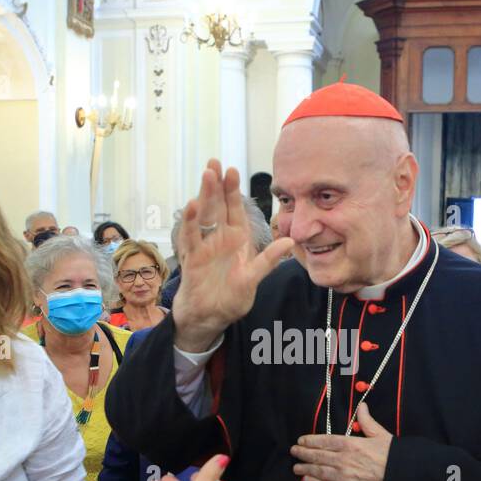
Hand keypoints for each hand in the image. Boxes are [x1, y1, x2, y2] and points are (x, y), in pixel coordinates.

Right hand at [171, 160, 293, 350]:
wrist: (209, 317)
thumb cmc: (231, 297)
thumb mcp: (254, 278)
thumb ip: (268, 260)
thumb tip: (290, 242)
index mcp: (235, 240)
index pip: (234, 210)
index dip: (233, 191)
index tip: (233, 170)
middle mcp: (218, 239)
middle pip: (216, 206)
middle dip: (216, 185)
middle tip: (214, 163)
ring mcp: (203, 247)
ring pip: (203, 216)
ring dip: (204, 196)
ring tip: (206, 175)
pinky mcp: (192, 259)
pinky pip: (191, 238)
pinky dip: (191, 222)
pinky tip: (192, 206)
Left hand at [289, 403, 391, 480]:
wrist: (402, 478)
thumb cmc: (393, 456)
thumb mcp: (381, 434)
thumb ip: (367, 421)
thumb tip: (362, 407)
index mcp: (351, 444)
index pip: (324, 441)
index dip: (310, 441)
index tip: (301, 440)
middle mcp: (343, 460)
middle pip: (318, 456)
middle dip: (303, 453)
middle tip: (293, 452)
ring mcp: (343, 476)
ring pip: (318, 471)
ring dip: (305, 468)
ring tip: (296, 467)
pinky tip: (307, 480)